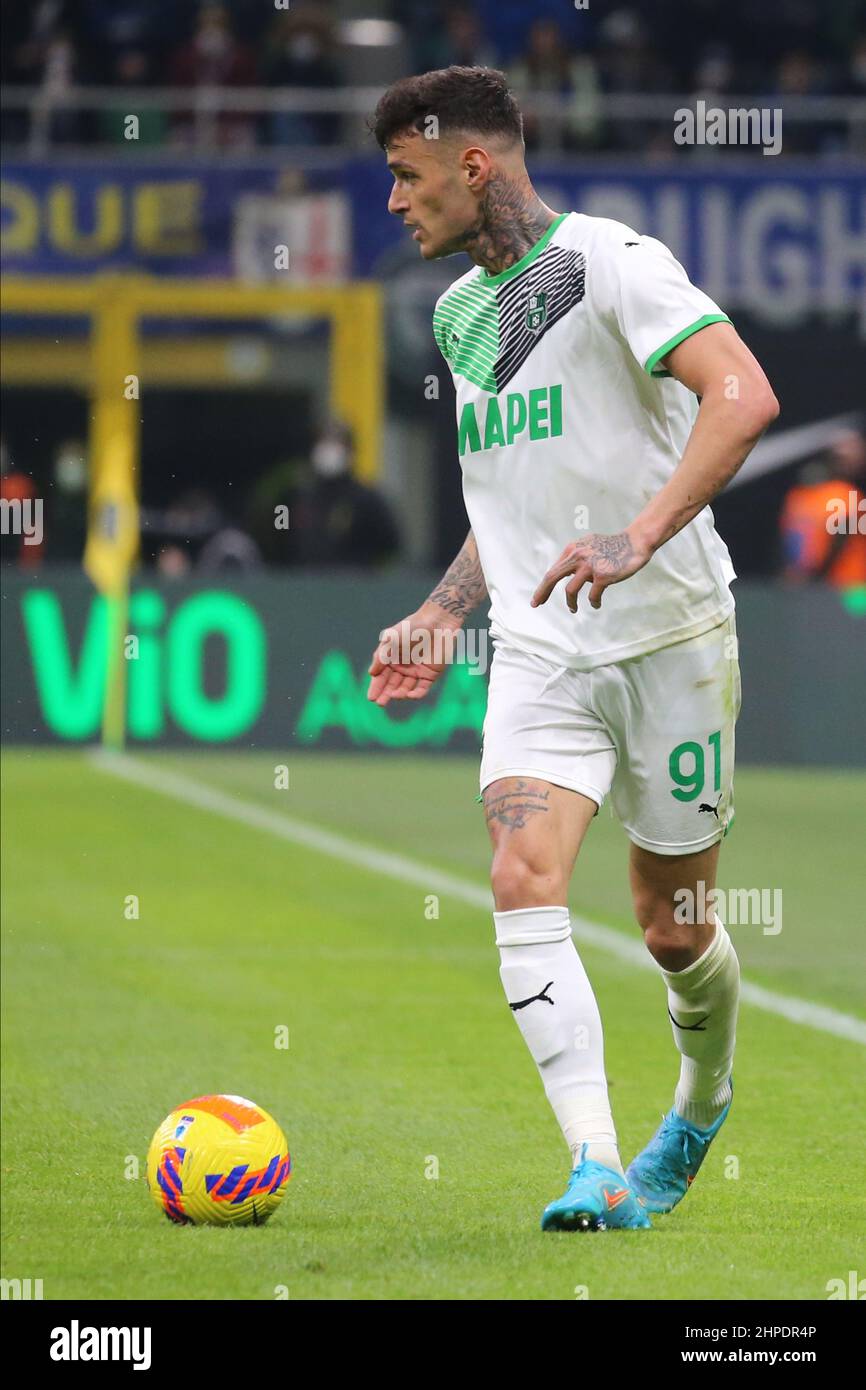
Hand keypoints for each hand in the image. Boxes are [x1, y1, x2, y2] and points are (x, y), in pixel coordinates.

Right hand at [367, 606, 461, 705]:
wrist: (436, 622)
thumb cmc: (411, 627)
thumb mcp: (391, 639)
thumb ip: (381, 656)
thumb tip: (371, 673)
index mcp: (391, 658)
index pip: (381, 676)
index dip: (376, 687)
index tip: (371, 697)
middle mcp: (403, 667)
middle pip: (391, 685)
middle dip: (385, 694)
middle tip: (379, 703)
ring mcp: (417, 671)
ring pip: (405, 688)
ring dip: (399, 694)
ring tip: (393, 696)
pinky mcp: (431, 674)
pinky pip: (422, 688)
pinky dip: (416, 694)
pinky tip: (409, 695)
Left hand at [531, 529, 651, 612]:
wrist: (635, 542)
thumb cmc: (613, 546)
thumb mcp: (588, 546)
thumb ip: (576, 557)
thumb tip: (566, 573)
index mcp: (573, 549)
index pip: (553, 570)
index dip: (543, 586)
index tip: (538, 599)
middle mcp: (578, 556)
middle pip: (552, 577)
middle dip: (542, 593)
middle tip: (535, 605)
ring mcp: (590, 566)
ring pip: (570, 590)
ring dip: (570, 603)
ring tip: (573, 609)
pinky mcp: (603, 575)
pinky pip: (592, 595)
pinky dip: (594, 603)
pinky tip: (596, 605)